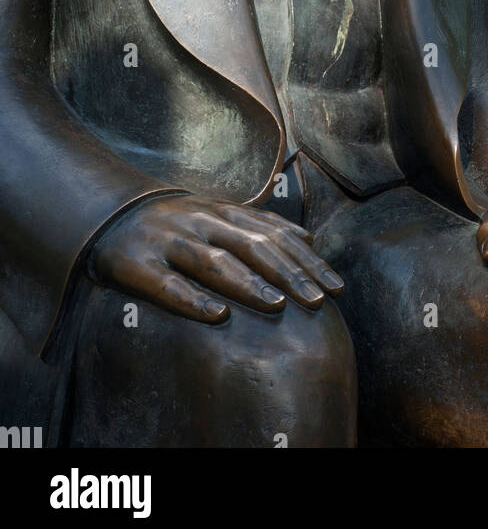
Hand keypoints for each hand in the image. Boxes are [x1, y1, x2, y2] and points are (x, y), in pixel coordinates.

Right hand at [89, 194, 343, 323]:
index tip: (335, 286)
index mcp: (223, 212)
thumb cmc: (177, 222)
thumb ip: (260, 225)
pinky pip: (167, 285)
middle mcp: (200, 222)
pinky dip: (192, 300)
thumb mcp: (219, 214)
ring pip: (214, 262)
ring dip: (248, 283)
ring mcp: (169, 241)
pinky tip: (216, 316)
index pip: (274, 235)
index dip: (306, 260)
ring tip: (277, 304)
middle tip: (318, 300)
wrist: (110, 215)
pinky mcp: (137, 263)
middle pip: (252, 247)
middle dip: (288, 273)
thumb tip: (308, 237)